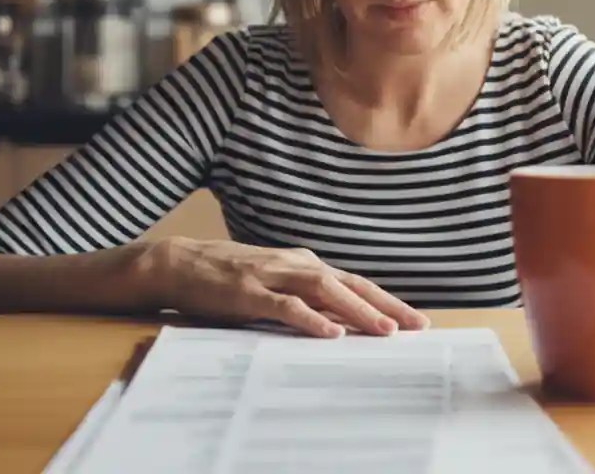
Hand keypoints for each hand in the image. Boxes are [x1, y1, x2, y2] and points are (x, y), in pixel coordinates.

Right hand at [134, 238, 430, 337]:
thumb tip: (339, 322)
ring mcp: (273, 276)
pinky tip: (331, 332)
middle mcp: (296, 265)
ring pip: (326, 291)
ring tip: (386, 331)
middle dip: (387, 305)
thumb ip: (304, 299)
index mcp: (304, 264)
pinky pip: (286, 305)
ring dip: (358, 311)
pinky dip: (311, 318)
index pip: (355, 283)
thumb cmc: (227, 277)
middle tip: (417, 327)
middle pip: (351, 284)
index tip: (415, 320)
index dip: (386, 300)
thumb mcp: (273, 284)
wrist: (177, 263)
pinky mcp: (248, 291)